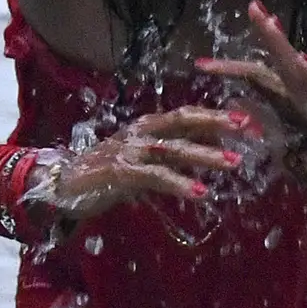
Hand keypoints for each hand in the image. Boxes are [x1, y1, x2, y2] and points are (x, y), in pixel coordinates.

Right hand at [29, 107, 246, 220]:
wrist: (57, 186)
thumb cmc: (103, 177)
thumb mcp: (143, 165)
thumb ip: (171, 159)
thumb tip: (208, 157)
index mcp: (147, 128)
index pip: (186, 116)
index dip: (216, 115)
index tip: (246, 119)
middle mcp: (139, 133)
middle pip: (183, 121)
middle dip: (218, 123)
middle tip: (249, 128)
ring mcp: (128, 150)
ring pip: (173, 148)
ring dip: (205, 155)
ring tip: (234, 163)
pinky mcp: (119, 172)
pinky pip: (155, 176)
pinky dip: (179, 183)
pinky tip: (201, 191)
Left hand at [195, 1, 306, 203]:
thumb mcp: (282, 141)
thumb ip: (262, 117)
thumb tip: (234, 97)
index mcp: (291, 103)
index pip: (262, 76)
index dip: (236, 65)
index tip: (208, 55)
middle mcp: (306, 100)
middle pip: (282, 63)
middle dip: (268, 35)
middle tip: (252, 7)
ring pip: (300, 74)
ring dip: (284, 48)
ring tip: (271, 22)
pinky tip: (302, 63)